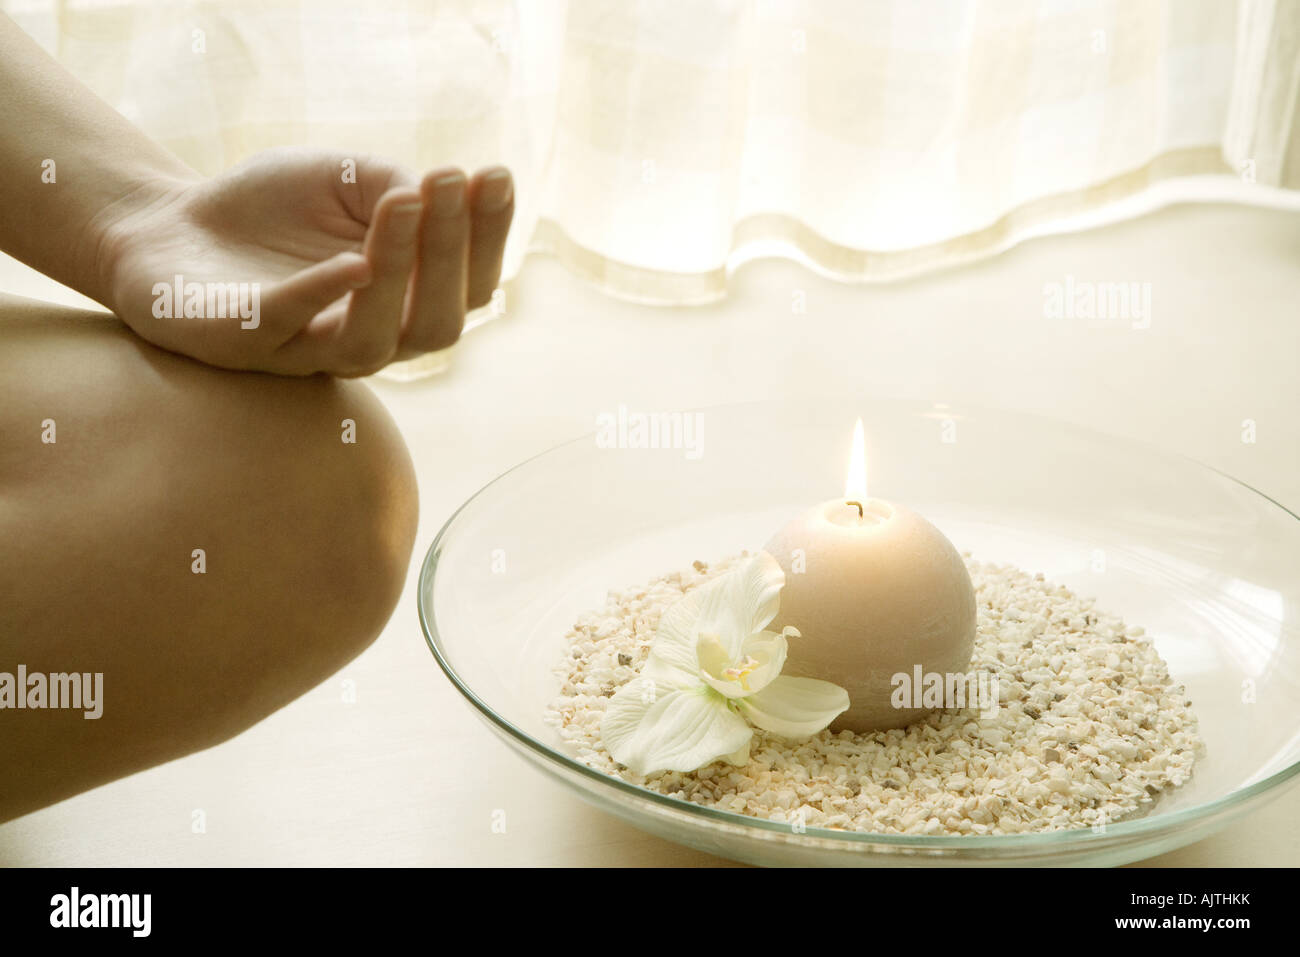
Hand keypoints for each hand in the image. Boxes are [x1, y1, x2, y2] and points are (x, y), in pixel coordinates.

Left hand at [98, 147, 513, 375]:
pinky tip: (353, 262)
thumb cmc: (272, 208)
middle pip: (438, 323)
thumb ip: (397, 186)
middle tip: (448, 181)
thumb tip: (438, 195)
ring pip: (375, 339)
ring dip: (399, 270)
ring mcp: (309, 350)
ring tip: (405, 202)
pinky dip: (323, 296)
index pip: (469, 285)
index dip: (489, 235)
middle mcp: (372, 337)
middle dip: (450, 252)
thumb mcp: (345, 178)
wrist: (169, 225)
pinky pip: (290, 328)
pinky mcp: (246, 344)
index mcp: (407, 302)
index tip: (494, 173)